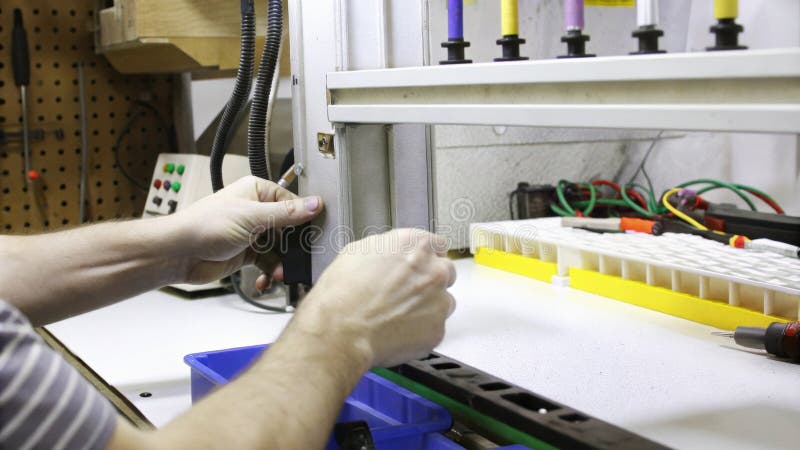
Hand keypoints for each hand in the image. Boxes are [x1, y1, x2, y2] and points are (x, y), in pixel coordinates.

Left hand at [168, 176, 322, 284]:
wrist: (177, 254)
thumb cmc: (204, 225)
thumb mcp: (251, 217)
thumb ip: (286, 213)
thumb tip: (315, 203)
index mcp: (257, 192)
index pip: (293, 203)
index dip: (305, 220)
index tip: (316, 235)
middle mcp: (256, 211)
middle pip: (290, 229)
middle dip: (294, 247)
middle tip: (299, 259)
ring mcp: (252, 233)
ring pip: (281, 249)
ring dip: (282, 263)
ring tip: (278, 274)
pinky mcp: (247, 253)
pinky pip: (268, 263)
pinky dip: (270, 273)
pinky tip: (267, 279)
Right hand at [294, 229, 455, 367]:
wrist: (340, 330)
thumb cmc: (342, 294)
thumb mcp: (358, 252)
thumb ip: (387, 248)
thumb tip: (392, 253)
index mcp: (416, 245)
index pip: (438, 246)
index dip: (425, 258)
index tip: (418, 267)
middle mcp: (434, 271)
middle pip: (445, 272)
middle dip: (429, 282)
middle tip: (406, 293)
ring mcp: (439, 302)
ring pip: (443, 302)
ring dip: (427, 307)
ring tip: (398, 315)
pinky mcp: (437, 330)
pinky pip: (435, 328)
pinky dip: (421, 330)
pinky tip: (398, 330)